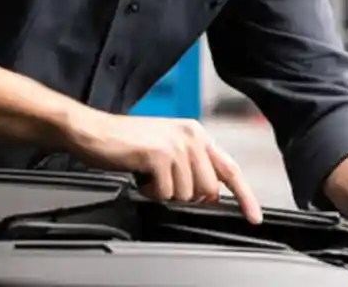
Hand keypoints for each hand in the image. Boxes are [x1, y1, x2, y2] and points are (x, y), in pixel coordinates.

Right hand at [62, 110, 262, 223]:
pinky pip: (166, 195)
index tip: (254, 217)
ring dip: (165, 193)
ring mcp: (176, 145)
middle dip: (186, 195)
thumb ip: (193, 166)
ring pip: (186, 194)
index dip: (245, 196)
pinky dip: (151, 193)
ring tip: (148, 175)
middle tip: (163, 182)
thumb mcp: (167, 148)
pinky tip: (140, 176)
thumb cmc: (126, 142)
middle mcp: (192, 136)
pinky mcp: (159, 155)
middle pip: (208, 190)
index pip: (230, 168)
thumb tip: (210, 194)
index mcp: (197, 133)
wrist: (93, 130)